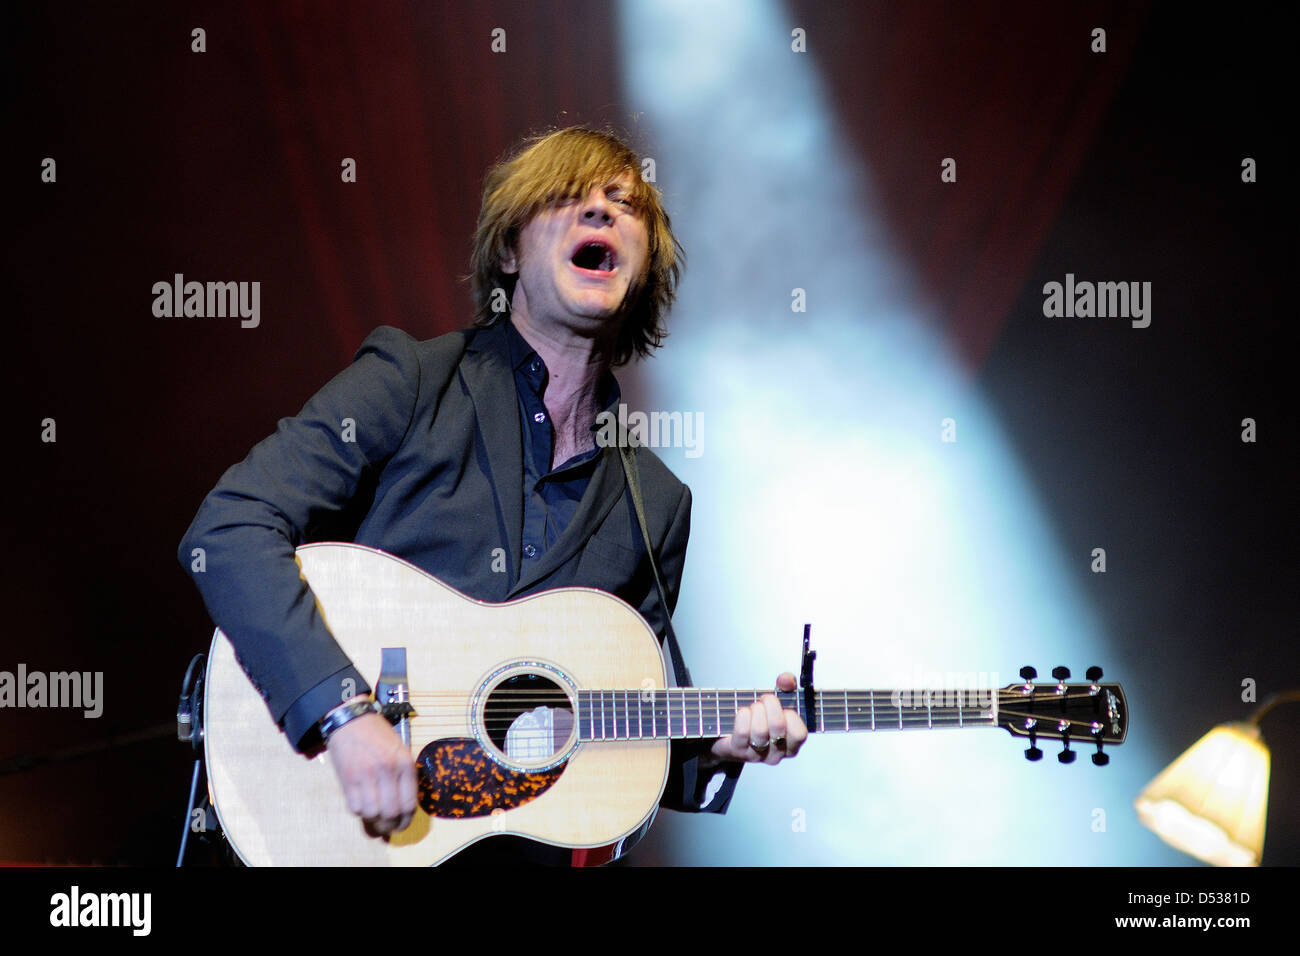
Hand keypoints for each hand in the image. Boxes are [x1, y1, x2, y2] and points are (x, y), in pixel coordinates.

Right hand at [325, 712, 417, 834]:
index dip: (406, 820)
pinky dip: (359, 812)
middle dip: (390, 825)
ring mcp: (367, 776)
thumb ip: (403, 776)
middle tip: (387, 827)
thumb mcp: (400, 750)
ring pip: (372, 813)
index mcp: (404, 764)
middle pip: (391, 812)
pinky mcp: (348, 779)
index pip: (409, 803)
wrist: (351, 720)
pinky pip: (355, 807)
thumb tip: (403, 806)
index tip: (401, 824)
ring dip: (373, 820)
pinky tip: (361, 806)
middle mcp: (388, 771)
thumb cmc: (377, 734)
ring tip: (373, 817)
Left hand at [708, 672, 807, 765]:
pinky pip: (742, 732)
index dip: (792, 716)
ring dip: (755, 710)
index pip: (799, 734)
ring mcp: (757, 755)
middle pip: (778, 726)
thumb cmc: (760, 718)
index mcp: (791, 745)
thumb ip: (787, 686)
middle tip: (764, 700)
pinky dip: (742, 716)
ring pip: (760, 730)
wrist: (731, 737)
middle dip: (770, 704)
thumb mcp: (778, 702)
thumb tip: (785, 679)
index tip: (784, 708)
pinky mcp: (738, 751)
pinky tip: (742, 713)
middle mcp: (776, 754)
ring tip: (753, 708)